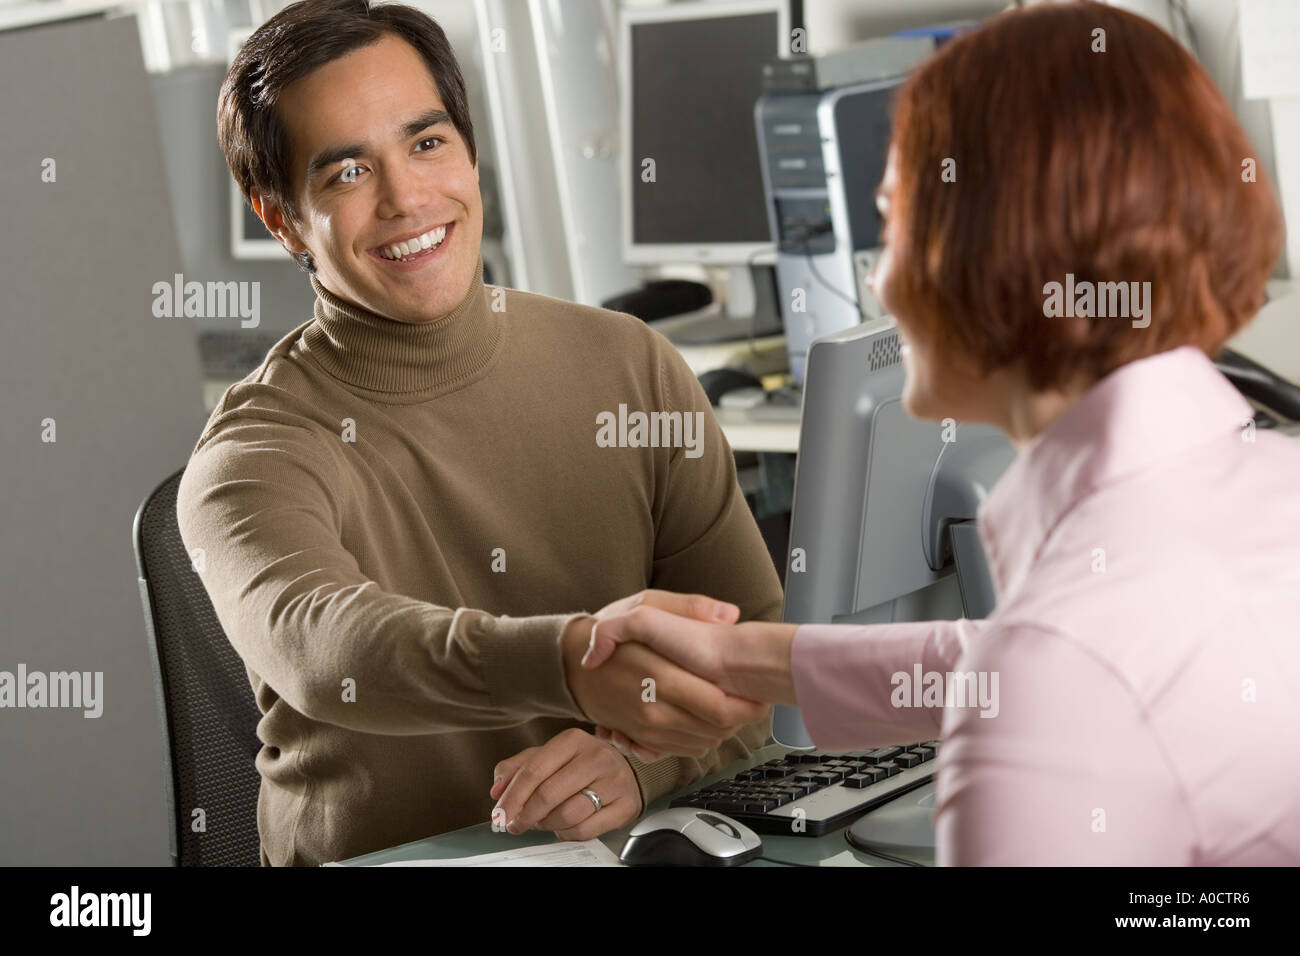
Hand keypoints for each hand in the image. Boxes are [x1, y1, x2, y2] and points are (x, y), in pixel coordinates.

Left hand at [489, 728, 641, 839]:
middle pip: (548, 795)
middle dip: (525, 815)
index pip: (534, 770)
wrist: (624, 771)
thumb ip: (518, 768)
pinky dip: (566, 833)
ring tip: (541, 822)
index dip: (512, 796)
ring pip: (567, 815)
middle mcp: (596, 757)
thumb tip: (497, 790)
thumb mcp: (548, 757)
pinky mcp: (625, 805)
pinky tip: (563, 826)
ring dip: (546, 825)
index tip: (500, 814)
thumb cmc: (581, 764)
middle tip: (516, 824)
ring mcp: (614, 781)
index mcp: (573, 740)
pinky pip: (585, 830)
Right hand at [562, 591, 767, 760]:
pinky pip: (680, 751)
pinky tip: (699, 720)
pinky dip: (696, 740)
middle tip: (748, 700)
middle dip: (740, 719)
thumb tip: (730, 614)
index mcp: (663, 678)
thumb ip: (689, 607)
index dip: (748, 706)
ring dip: (720, 731)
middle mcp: (654, 711)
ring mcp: (645, 730)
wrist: (569, 663)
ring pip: (701, 744)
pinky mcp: (639, 740)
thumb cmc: (612, 632)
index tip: (759, 693)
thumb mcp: (647, 604)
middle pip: (717, 731)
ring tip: (725, 707)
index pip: (722, 709)